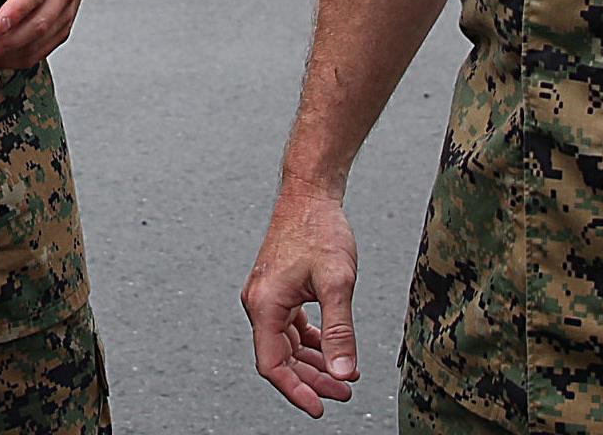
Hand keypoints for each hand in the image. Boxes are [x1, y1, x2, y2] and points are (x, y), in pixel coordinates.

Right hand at [242, 184, 364, 417]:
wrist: (310, 194)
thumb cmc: (319, 229)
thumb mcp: (336, 283)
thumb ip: (339, 331)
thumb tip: (342, 372)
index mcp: (264, 304)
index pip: (273, 365)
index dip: (296, 391)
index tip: (319, 407)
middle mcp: (260, 303)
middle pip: (281, 359)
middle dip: (312, 380)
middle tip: (343, 392)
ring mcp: (268, 297)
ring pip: (287, 345)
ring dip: (314, 363)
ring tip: (343, 376)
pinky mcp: (279, 290)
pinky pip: (291, 328)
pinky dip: (312, 343)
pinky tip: (332, 349)